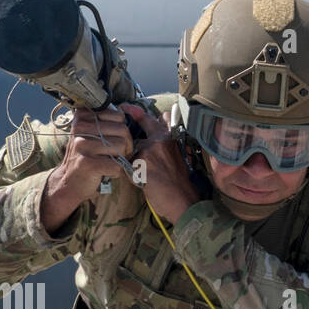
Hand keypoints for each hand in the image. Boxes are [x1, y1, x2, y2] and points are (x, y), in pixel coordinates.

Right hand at [41, 107, 135, 231]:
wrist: (69, 181)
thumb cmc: (86, 155)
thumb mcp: (91, 132)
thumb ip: (108, 120)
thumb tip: (134, 111)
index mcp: (82, 115)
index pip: (119, 116)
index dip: (122, 130)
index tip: (113, 140)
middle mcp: (80, 127)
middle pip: (123, 130)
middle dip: (126, 146)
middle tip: (115, 155)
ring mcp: (82, 145)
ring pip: (122, 146)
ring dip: (121, 158)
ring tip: (109, 162)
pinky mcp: (87, 163)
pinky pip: (116, 165)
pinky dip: (115, 172)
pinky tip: (104, 172)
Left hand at [123, 103, 200, 224]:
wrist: (184, 200)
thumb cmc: (181, 182)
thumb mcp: (179, 156)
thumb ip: (165, 144)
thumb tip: (153, 136)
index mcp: (171, 136)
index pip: (155, 118)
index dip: (137, 112)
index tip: (125, 108)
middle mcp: (160, 139)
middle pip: (138, 139)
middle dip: (136, 151)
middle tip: (137, 156)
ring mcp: (150, 150)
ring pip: (132, 154)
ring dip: (135, 165)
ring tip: (149, 178)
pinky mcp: (141, 163)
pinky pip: (129, 167)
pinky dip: (133, 176)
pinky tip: (144, 183)